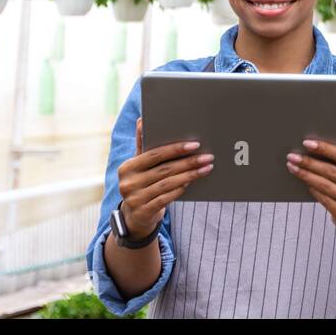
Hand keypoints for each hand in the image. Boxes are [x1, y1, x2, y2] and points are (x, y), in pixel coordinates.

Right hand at [116, 118, 213, 239]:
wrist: (134, 215)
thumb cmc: (141, 182)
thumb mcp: (139, 165)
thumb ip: (143, 144)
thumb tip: (142, 119)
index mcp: (127, 167)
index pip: (154, 154)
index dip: (175, 149)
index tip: (195, 144)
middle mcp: (128, 183)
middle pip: (164, 169)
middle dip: (189, 162)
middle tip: (208, 157)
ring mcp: (134, 199)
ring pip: (168, 183)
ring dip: (190, 175)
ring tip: (206, 168)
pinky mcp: (143, 212)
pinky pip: (166, 198)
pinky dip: (180, 189)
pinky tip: (192, 182)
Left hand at [287, 127, 335, 232]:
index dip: (325, 149)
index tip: (307, 143)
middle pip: (331, 171)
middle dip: (309, 162)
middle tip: (292, 155)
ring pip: (324, 185)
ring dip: (305, 175)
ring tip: (292, 166)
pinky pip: (323, 198)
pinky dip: (311, 188)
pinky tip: (302, 180)